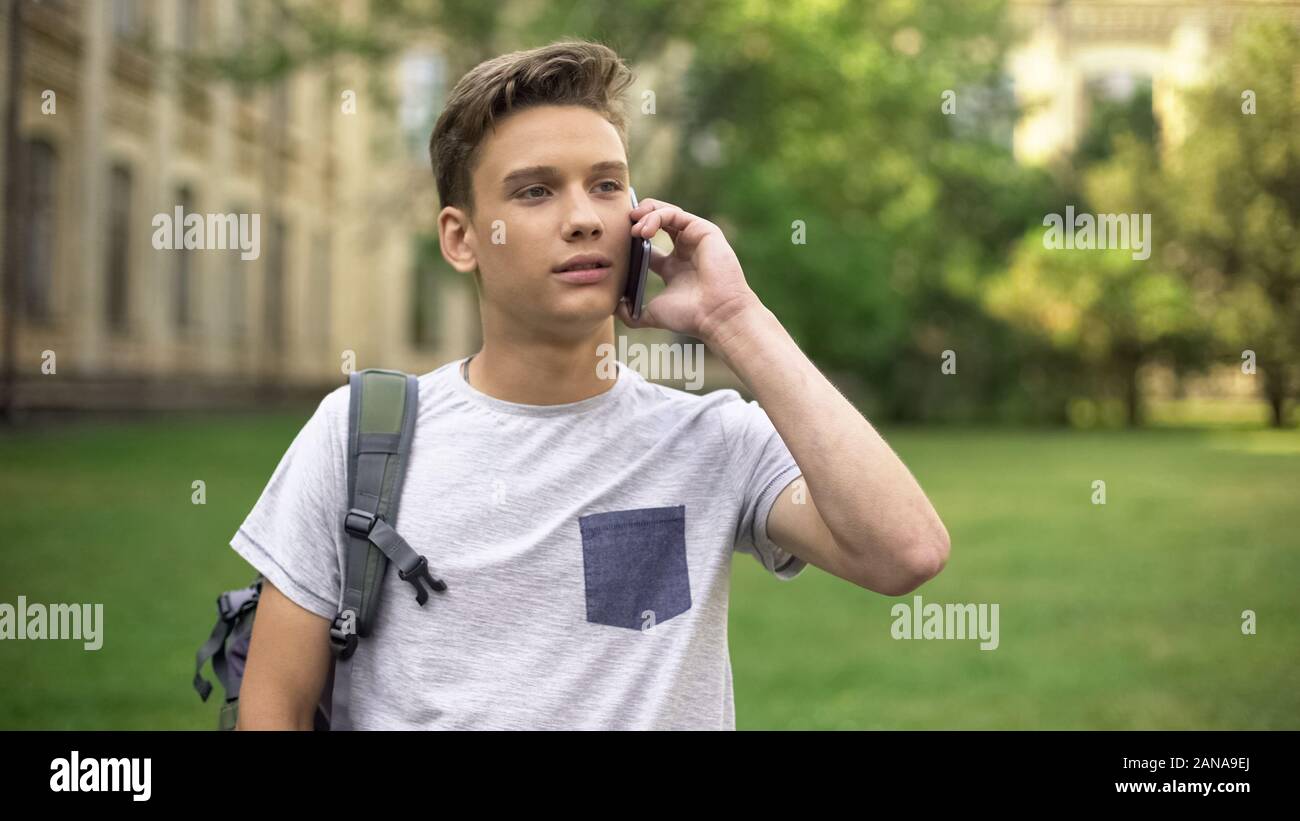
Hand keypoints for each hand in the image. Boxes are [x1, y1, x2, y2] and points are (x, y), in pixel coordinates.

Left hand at [616, 197, 762, 345]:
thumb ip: (633, 313)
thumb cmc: (691, 316)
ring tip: (633, 228)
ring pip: (666, 213)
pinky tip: (645, 229)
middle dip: (638, 219)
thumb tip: (614, 308)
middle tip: (623, 226)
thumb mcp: (653, 314)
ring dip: (645, 215)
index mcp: (673, 267)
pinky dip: (657, 216)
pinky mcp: (704, 231)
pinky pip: (675, 214)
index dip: (631, 239)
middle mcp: (684, 250)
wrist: (716, 316)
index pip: (649, 244)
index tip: (616, 241)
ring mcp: (695, 239)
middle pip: (657, 222)